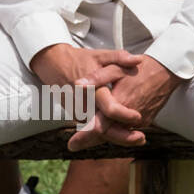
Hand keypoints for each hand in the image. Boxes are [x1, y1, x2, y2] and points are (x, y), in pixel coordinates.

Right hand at [29, 42, 145, 149]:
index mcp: (92, 88)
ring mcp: (77, 110)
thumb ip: (119, 57)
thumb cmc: (78, 59)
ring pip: (96, 130)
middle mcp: (83, 102)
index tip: (138, 117)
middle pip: (103, 126)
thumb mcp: (100, 55)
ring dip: (114, 135)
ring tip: (135, 138)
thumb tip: (138, 60)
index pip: (109, 108)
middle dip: (122, 135)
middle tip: (140, 138)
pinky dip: (104, 131)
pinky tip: (118, 132)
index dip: (124, 115)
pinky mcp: (73, 114)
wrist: (53, 63)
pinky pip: (90, 127)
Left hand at [69, 53, 181, 150]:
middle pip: (107, 135)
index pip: (100, 126)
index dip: (85, 136)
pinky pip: (126, 131)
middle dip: (89, 141)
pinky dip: (113, 133)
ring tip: (82, 141)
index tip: (71, 144)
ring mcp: (140, 121)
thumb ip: (96, 78)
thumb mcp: (115, 68)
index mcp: (120, 103)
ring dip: (100, 139)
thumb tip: (78, 84)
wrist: (164, 72)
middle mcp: (131, 117)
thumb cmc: (138, 69)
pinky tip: (101, 133)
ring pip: (117, 135)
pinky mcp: (145, 121)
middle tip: (73, 146)